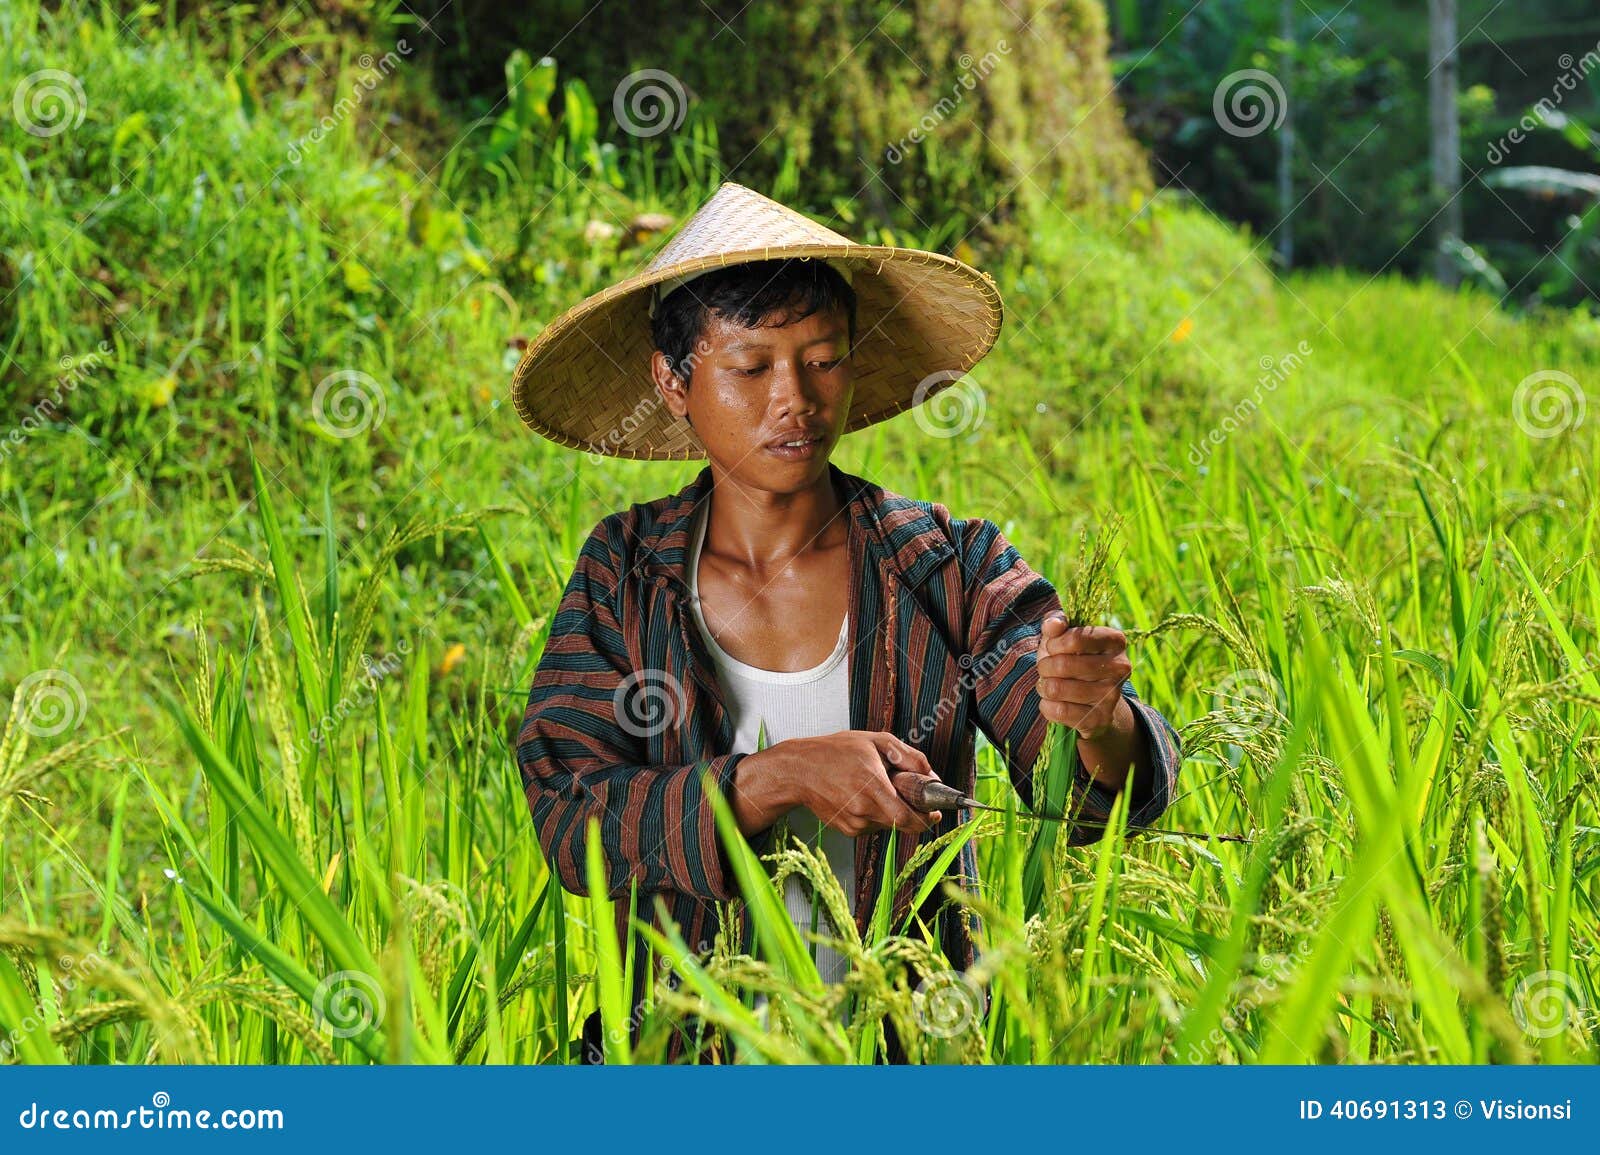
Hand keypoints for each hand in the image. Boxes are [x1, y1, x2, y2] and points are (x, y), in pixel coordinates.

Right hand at [736, 731, 941, 837]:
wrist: (798, 770)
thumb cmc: (835, 751)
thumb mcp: (875, 741)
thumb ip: (908, 757)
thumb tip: (932, 775)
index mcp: (872, 786)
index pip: (908, 818)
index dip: (926, 818)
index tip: (935, 812)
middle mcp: (864, 809)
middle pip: (902, 824)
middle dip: (912, 813)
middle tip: (912, 796)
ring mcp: (854, 822)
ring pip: (887, 824)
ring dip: (892, 811)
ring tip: (877, 788)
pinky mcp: (847, 829)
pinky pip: (872, 825)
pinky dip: (876, 814)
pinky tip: (862, 796)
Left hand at [1036, 616, 1133, 741]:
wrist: (1092, 702)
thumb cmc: (1073, 660)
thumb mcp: (1063, 637)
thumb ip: (1055, 622)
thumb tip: (1053, 625)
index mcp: (1115, 640)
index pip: (1075, 638)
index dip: (1054, 644)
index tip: (1053, 648)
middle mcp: (1120, 667)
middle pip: (1063, 664)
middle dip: (1045, 667)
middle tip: (1048, 670)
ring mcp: (1112, 695)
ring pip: (1057, 688)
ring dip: (1044, 687)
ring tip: (1050, 686)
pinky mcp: (1100, 719)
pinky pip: (1058, 710)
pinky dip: (1047, 706)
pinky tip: (1055, 703)